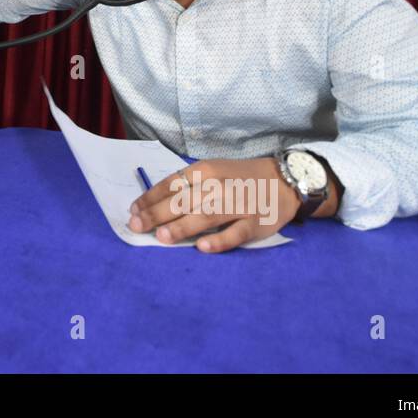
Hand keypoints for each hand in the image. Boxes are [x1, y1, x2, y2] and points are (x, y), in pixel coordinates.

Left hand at [127, 157, 302, 252]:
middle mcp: (220, 185)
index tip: (133, 211)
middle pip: (184, 200)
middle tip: (136, 226)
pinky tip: (201, 247)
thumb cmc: (239, 178)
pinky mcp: (255, 223)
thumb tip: (153, 204)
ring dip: (182, 226)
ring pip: (206, 216)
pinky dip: (219, 240)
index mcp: (206, 170)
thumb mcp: (212, 172)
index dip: (151, 198)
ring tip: (161, 236)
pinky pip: (235, 233)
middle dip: (157, 214)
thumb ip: (188, 186)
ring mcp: (238, 204)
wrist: (283, 180)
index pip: (172, 184)